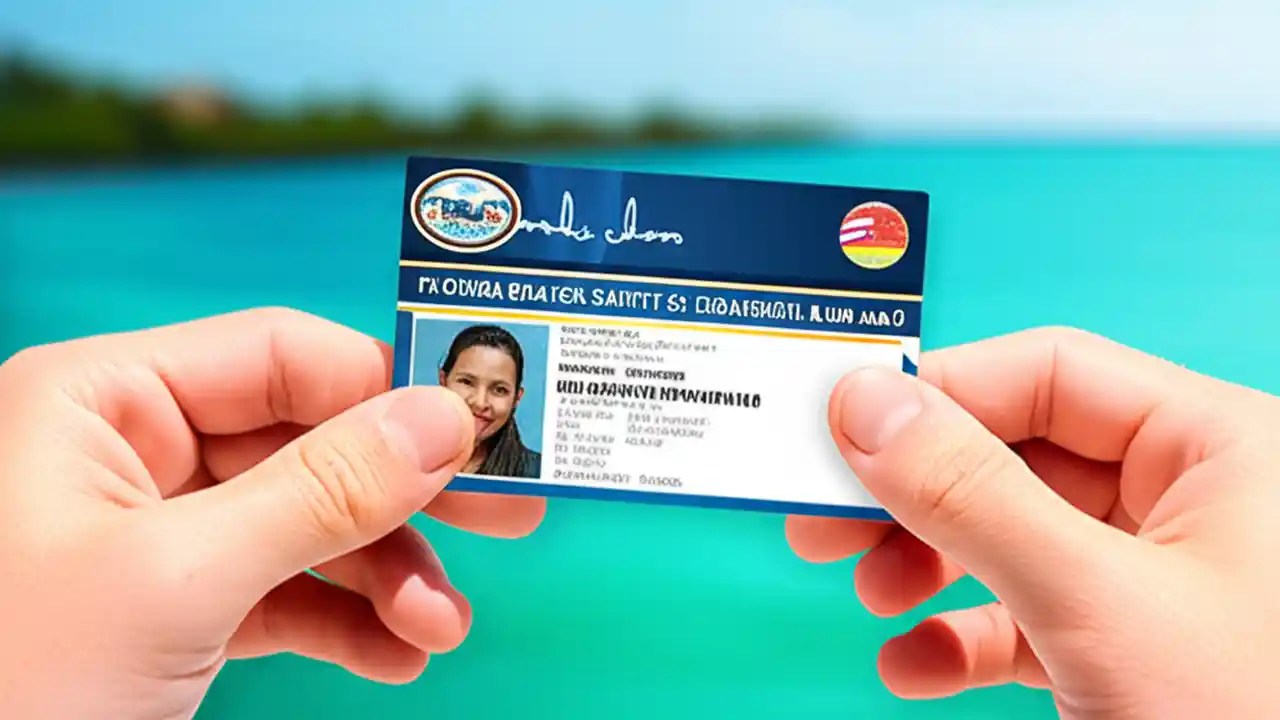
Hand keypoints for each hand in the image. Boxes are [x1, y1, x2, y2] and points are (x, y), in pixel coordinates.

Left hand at [0, 308, 545, 719]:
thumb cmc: (9, 685)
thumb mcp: (178, 578)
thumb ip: (319, 492)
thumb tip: (442, 421)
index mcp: (102, 401)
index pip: (282, 358)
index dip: (387, 391)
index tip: (481, 432)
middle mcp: (131, 452)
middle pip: (309, 443)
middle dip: (404, 494)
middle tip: (505, 516)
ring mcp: (157, 534)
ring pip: (308, 526)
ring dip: (387, 575)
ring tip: (439, 626)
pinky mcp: (175, 609)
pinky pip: (286, 593)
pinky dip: (348, 623)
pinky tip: (397, 653)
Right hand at [787, 327, 1279, 718]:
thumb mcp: (1095, 604)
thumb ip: (972, 494)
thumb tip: (865, 404)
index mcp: (1220, 450)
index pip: (1049, 375)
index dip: (939, 395)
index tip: (839, 429)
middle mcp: (1192, 503)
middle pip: (1017, 458)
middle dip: (916, 496)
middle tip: (823, 520)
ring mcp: (1162, 584)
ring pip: (1013, 539)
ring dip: (927, 567)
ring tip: (871, 597)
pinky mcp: (1134, 654)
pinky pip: (1028, 618)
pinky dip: (960, 638)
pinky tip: (912, 667)